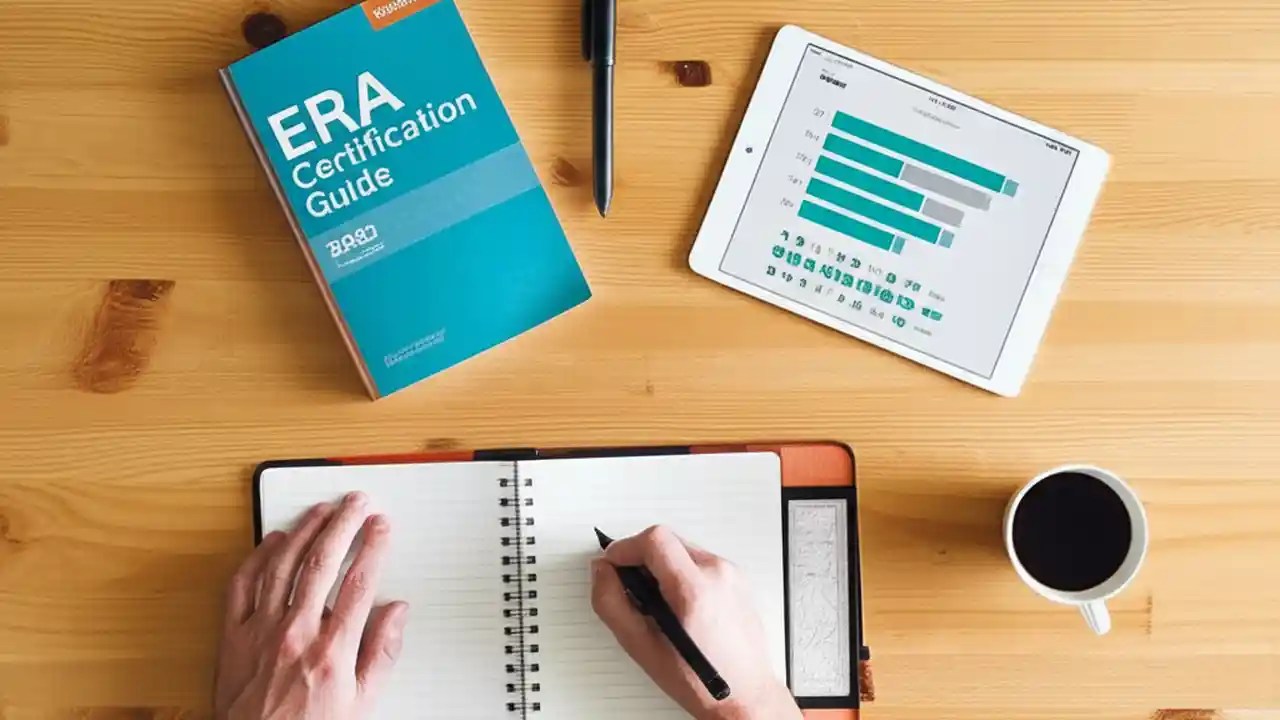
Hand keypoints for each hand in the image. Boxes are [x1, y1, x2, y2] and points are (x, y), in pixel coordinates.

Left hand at [214, 493, 408, 719]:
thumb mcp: (362, 703)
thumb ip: (382, 653)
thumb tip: (397, 613)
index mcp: (332, 651)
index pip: (359, 583)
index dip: (374, 547)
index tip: (381, 526)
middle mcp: (295, 634)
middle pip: (322, 563)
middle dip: (343, 525)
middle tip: (356, 503)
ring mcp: (260, 632)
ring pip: (283, 565)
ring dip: (304, 530)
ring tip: (321, 510)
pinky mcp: (233, 637)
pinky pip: (242, 586)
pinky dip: (258, 558)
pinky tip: (274, 541)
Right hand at [591, 526, 801, 719]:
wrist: (745, 695)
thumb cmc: (699, 681)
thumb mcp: (641, 646)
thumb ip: (611, 603)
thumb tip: (601, 572)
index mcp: (694, 590)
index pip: (654, 540)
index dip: (625, 548)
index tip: (613, 563)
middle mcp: (718, 575)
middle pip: (668, 539)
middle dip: (642, 557)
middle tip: (632, 588)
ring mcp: (732, 575)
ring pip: (683, 549)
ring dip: (662, 566)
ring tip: (658, 604)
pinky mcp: (738, 580)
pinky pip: (700, 561)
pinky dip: (682, 574)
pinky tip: (679, 606)